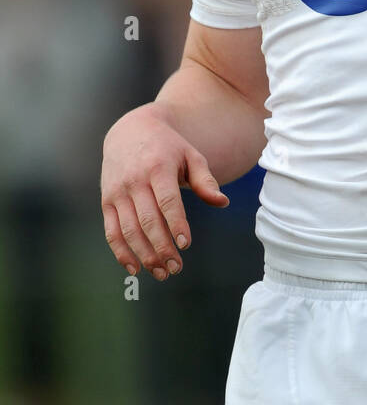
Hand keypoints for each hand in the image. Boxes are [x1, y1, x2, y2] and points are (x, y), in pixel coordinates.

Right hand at [101, 104, 228, 280]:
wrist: (130, 130)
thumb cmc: (168, 147)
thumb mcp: (190, 156)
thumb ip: (206, 181)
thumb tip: (222, 202)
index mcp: (158, 168)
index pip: (167, 201)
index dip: (176, 224)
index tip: (185, 244)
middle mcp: (135, 181)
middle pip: (148, 220)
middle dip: (161, 247)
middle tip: (176, 268)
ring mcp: (118, 192)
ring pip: (129, 230)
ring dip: (144, 255)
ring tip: (161, 273)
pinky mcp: (106, 201)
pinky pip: (111, 231)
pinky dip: (121, 252)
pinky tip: (134, 269)